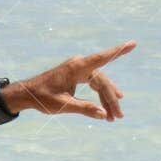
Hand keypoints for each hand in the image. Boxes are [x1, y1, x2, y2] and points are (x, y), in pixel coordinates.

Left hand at [9, 41, 135, 120]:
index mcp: (76, 68)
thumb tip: (103, 115)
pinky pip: (93, 84)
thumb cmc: (42, 98)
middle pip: (102, 81)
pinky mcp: (76, 76)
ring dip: (106, 99)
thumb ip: (84, 109)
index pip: (101, 59)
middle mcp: (79, 66)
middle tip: (118, 116)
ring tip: (114, 116)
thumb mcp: (63, 105)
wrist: (27, 94)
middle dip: (111, 99)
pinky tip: (106, 107)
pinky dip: (99, 96)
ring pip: (99, 84)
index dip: (118, 51)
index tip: (133, 43)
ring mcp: (78, 70)